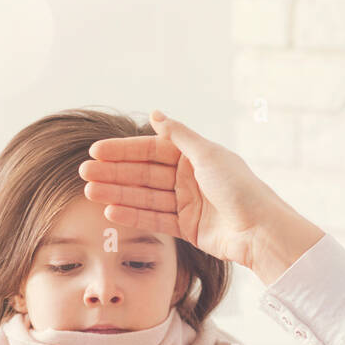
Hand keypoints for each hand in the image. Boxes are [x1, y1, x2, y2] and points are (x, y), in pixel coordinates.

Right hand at [78, 109, 324, 285]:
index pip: (150, 150)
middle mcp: (188, 178)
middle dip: (114, 173)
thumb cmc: (240, 187)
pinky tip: (111, 211)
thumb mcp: (208, 154)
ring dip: (117, 194)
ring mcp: (187, 203)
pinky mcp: (188, 228)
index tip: (96, 152)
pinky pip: (155, 219)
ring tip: (89, 192)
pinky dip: (133, 215)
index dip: (123, 151)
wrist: (260, 230)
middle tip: (84, 173)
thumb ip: (179, 135)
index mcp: (194, 156)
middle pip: (144, 173)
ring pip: (145, 196)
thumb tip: (155, 113)